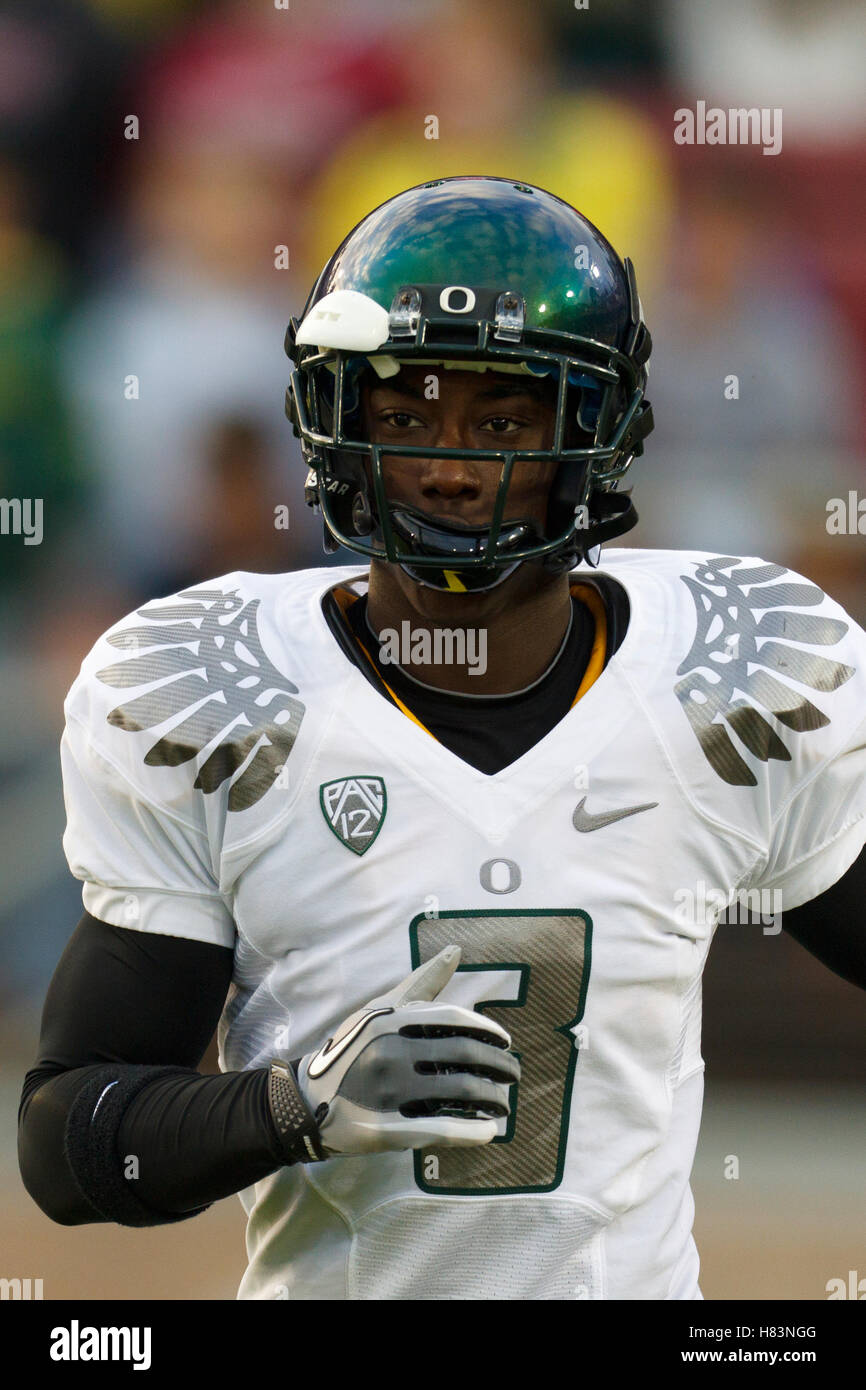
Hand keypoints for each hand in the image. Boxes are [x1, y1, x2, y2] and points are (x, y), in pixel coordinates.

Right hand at [296, 945, 519, 1155]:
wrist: (307, 1101)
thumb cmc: (351, 1049)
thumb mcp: (380, 1010)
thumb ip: (421, 982)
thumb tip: (456, 949)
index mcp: (391, 1020)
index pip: (454, 1019)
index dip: (488, 1031)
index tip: (505, 1042)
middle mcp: (391, 1052)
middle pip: (464, 1056)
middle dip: (499, 1065)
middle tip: (513, 1074)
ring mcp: (389, 1092)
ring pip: (459, 1092)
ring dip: (492, 1099)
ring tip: (504, 1103)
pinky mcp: (388, 1130)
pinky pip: (442, 1129)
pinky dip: (472, 1131)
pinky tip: (488, 1132)